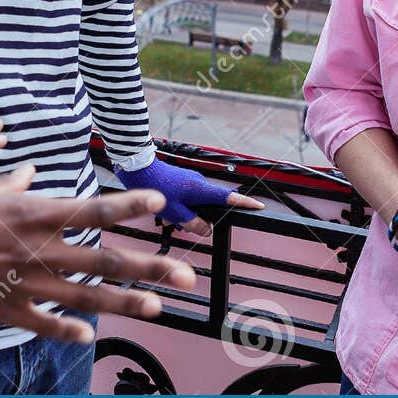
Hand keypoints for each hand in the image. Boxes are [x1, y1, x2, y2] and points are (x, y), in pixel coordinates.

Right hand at [0, 165, 198, 341]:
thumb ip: (9, 187)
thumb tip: (29, 174)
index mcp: (29, 213)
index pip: (92, 210)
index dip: (129, 209)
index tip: (161, 208)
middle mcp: (33, 250)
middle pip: (103, 261)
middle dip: (148, 270)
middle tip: (185, 277)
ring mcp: (20, 284)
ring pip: (84, 297)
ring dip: (124, 304)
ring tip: (157, 309)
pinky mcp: (1, 309)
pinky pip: (42, 322)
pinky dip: (67, 328)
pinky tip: (89, 334)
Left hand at [113, 157, 264, 237]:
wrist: (139, 167)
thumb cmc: (155, 187)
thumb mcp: (175, 213)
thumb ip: (193, 223)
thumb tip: (206, 229)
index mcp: (200, 189)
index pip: (228, 198)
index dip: (245, 203)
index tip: (259, 206)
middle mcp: (199, 183)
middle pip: (210, 206)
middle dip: (199, 218)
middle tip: (180, 224)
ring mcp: (191, 181)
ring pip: (197, 205)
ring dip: (185, 214)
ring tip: (167, 217)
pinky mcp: (183, 181)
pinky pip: (188, 199)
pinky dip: (180, 208)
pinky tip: (165, 212)